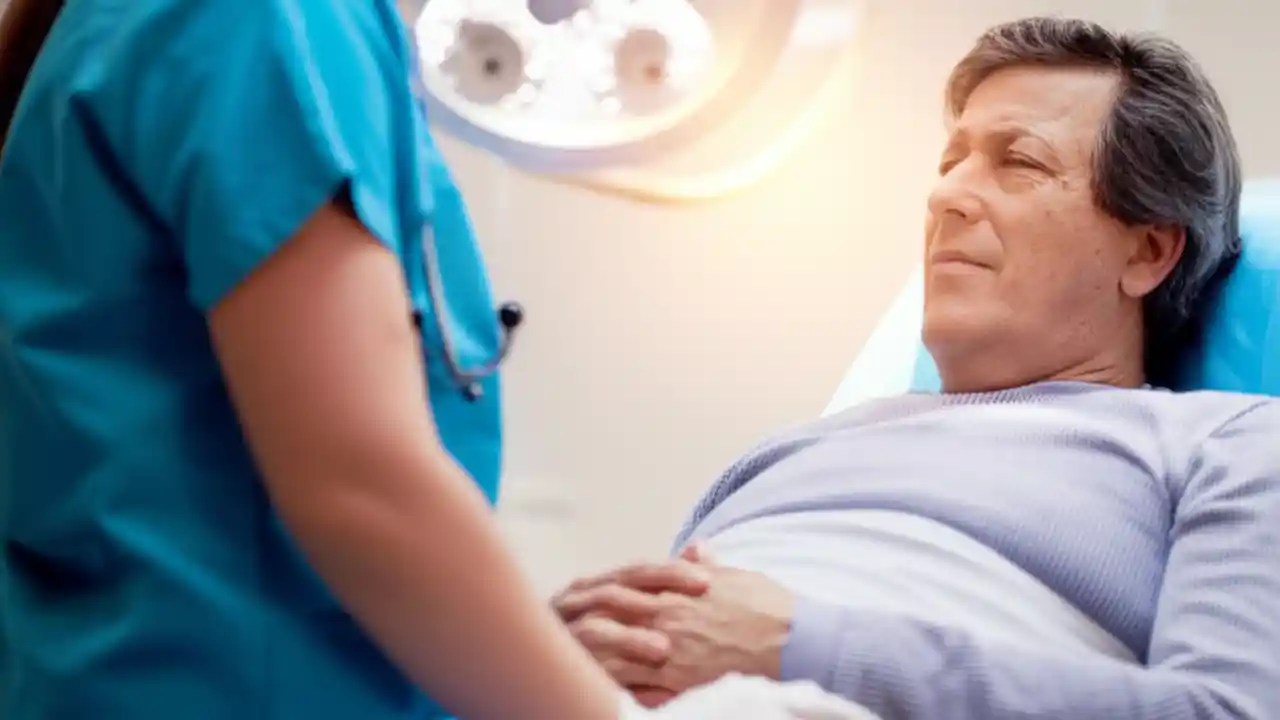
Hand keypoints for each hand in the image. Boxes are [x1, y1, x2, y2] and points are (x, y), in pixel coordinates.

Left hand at [555, 545, 794, 705]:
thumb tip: (696, 551)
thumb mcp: (737, 576)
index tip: (585, 604)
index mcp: (676, 590)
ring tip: (570, 667)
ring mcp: (672, 650)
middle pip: (610, 621)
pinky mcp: (681, 681)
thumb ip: (708, 566)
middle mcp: (667, 617)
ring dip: (593, 661)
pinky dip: (619, 690)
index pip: (625, 591)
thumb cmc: (772, 608)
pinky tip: (603, 693)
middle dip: (586, 629)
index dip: (601, 598)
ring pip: (617, 656)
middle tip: (561, 635)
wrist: (799, 640)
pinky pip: (638, 688)